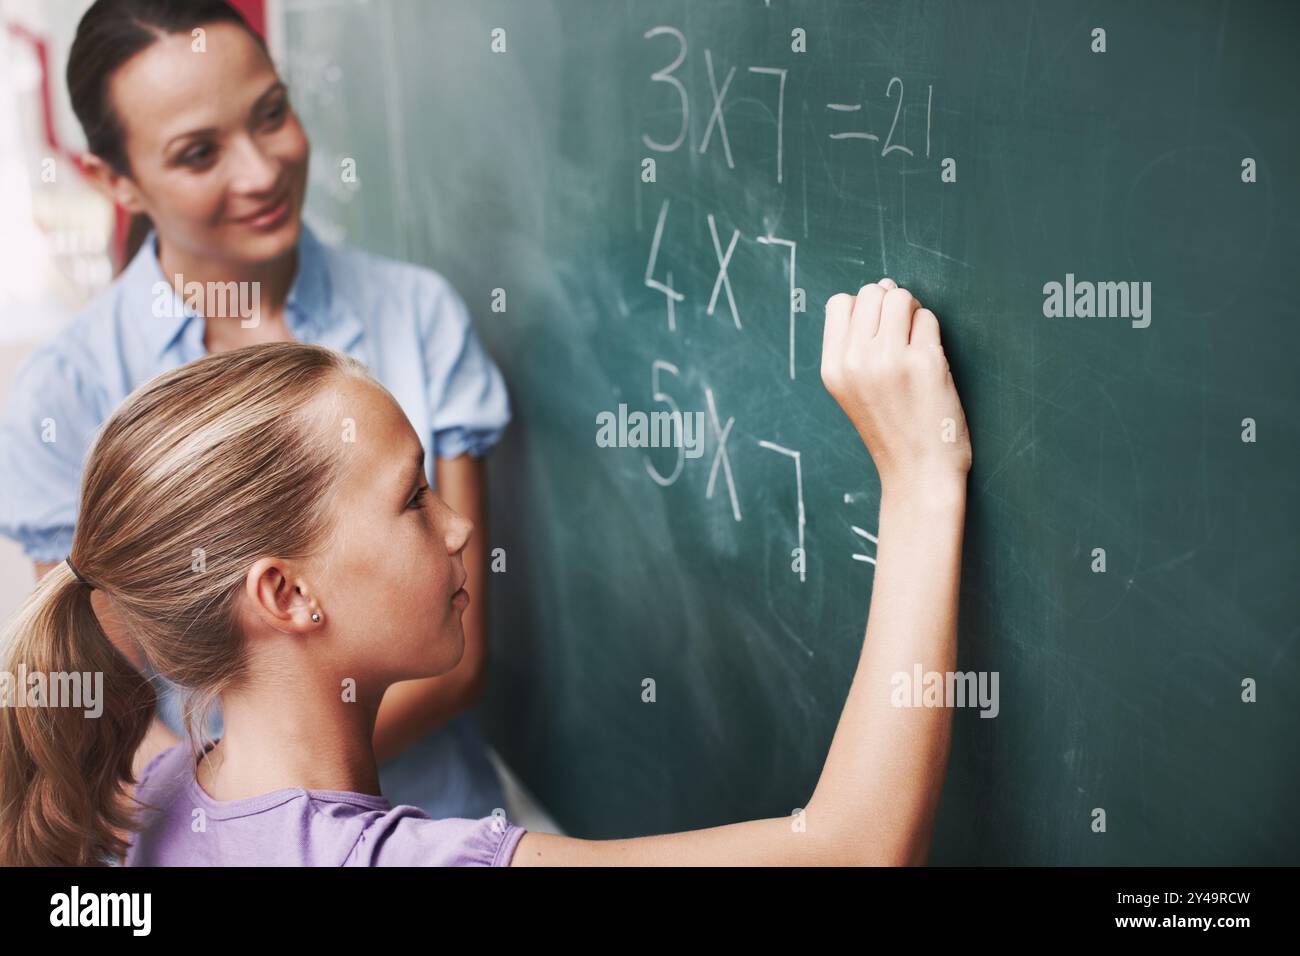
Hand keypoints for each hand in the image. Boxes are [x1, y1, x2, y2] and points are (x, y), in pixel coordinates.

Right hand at [821, 278, 971, 498]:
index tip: (877, 332)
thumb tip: (882, 288)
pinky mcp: (925, 362)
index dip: (863, 309)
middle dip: (890, 305)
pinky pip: (928, 318)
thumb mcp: (852, 390)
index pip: (839, 303)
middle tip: (901, 338)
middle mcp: (856, 361)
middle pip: (871, 293)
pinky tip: (931, 362)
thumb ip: (854, 344)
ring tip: (916, 345)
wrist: (918, 473)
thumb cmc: (891, 429)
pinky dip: (932, 333)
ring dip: (913, 314)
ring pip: (901, 298)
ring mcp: (891, 360)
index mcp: (833, 368)